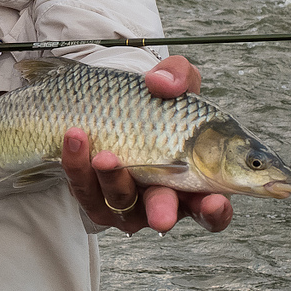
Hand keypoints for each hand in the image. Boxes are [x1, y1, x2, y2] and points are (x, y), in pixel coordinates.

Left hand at [61, 55, 233, 233]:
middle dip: (162, 212)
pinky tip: (74, 139)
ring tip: (104, 156)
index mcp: (194, 179)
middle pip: (164, 213)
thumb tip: (161, 83)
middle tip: (161, 215)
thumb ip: (179, 75)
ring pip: (120, 201)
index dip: (216, 211)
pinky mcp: (94, 197)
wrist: (111, 104)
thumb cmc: (155, 102)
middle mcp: (162, 196)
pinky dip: (78, 166)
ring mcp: (128, 201)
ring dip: (113, 180)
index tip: (214, 202)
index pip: (211, 208)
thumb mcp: (175, 81)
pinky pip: (85, 189)